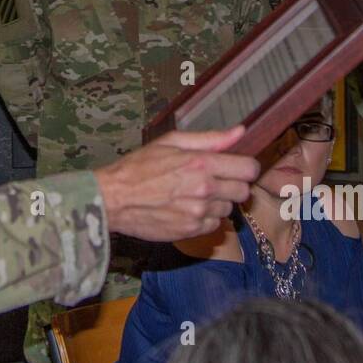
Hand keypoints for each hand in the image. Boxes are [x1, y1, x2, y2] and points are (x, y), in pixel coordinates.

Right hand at [95, 127, 257, 241]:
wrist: (113, 199)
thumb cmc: (139, 167)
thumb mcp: (171, 142)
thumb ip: (210, 138)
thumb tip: (240, 131)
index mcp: (201, 163)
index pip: (249, 169)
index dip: (246, 167)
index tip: (236, 167)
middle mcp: (204, 189)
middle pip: (243, 191)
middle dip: (233, 184)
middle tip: (215, 180)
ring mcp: (198, 213)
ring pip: (229, 209)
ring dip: (218, 202)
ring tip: (195, 195)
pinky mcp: (191, 231)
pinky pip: (214, 225)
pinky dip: (206, 218)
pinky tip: (188, 209)